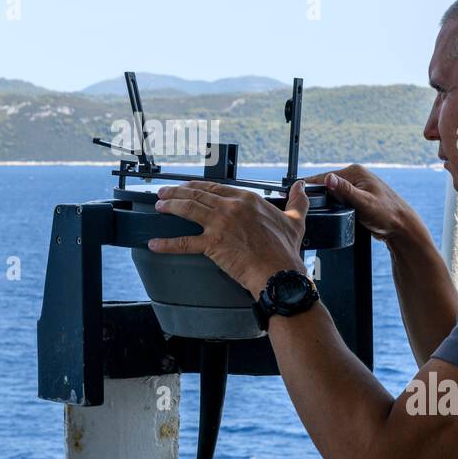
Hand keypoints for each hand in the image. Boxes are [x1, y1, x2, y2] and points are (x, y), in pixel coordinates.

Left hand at [147, 180, 309, 297]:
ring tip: (158, 205)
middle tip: (164, 193)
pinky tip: (155, 243)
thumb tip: (302, 187)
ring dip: (170, 206)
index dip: (197, 185)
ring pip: (187, 209)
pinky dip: (167, 243)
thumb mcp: (295, 220)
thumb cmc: (286, 250)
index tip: (187, 186)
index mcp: (247, 199)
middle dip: (177, 192)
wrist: (280, 273)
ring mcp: (220, 224)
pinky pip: (183, 243)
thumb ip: (297, 201)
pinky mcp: (212, 244)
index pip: (215, 187)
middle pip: (197, 194)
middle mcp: (231, 207)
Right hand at [303, 164, 415, 242]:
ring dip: (325, 199)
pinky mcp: (359, 196)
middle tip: (301, 204)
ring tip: (311, 208)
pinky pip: (340, 198)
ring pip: (333, 192)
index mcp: (356, 172)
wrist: (401, 227)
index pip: (325, 176)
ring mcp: (358, 186)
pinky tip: (327, 211)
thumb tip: (328, 178)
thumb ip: (345, 190)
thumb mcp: (364, 202)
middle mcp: (356, 176)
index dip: (310, 185)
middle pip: (328, 184)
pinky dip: (333, 203)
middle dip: (317, 193)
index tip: (295, 191)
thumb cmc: (387, 214)